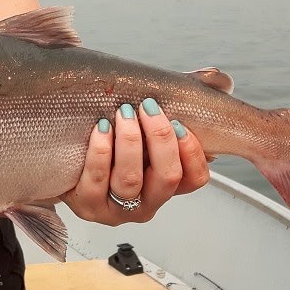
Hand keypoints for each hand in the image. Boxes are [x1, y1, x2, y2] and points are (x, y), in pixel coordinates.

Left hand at [61, 98, 209, 225]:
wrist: (70, 158)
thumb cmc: (116, 139)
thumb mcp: (148, 125)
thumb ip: (180, 103)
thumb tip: (220, 80)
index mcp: (168, 186)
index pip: (196, 178)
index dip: (192, 150)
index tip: (179, 121)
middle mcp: (148, 203)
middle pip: (167, 177)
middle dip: (160, 138)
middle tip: (148, 107)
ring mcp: (118, 210)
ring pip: (131, 180)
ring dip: (130, 142)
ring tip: (123, 114)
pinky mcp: (88, 207)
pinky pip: (96, 181)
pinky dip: (100, 151)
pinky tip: (101, 128)